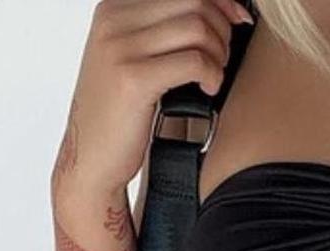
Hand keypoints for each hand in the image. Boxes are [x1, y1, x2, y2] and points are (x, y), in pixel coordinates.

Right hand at [53, 0, 255, 195]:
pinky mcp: (133, 78)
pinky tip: (208, 90)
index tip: (238, 19)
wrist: (92, 157)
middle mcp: (114, 19)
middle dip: (222, 28)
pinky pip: (193, 61)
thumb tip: (213, 10)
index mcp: (115, 7)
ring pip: (197, 27)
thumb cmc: (120, 113)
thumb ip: (161, 31)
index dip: (220, 0)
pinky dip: (212, 75)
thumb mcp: (132, 58)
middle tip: (222, 59)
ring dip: (218, 54)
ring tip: (213, 77)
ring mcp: (120, 47)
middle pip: (194, 0)